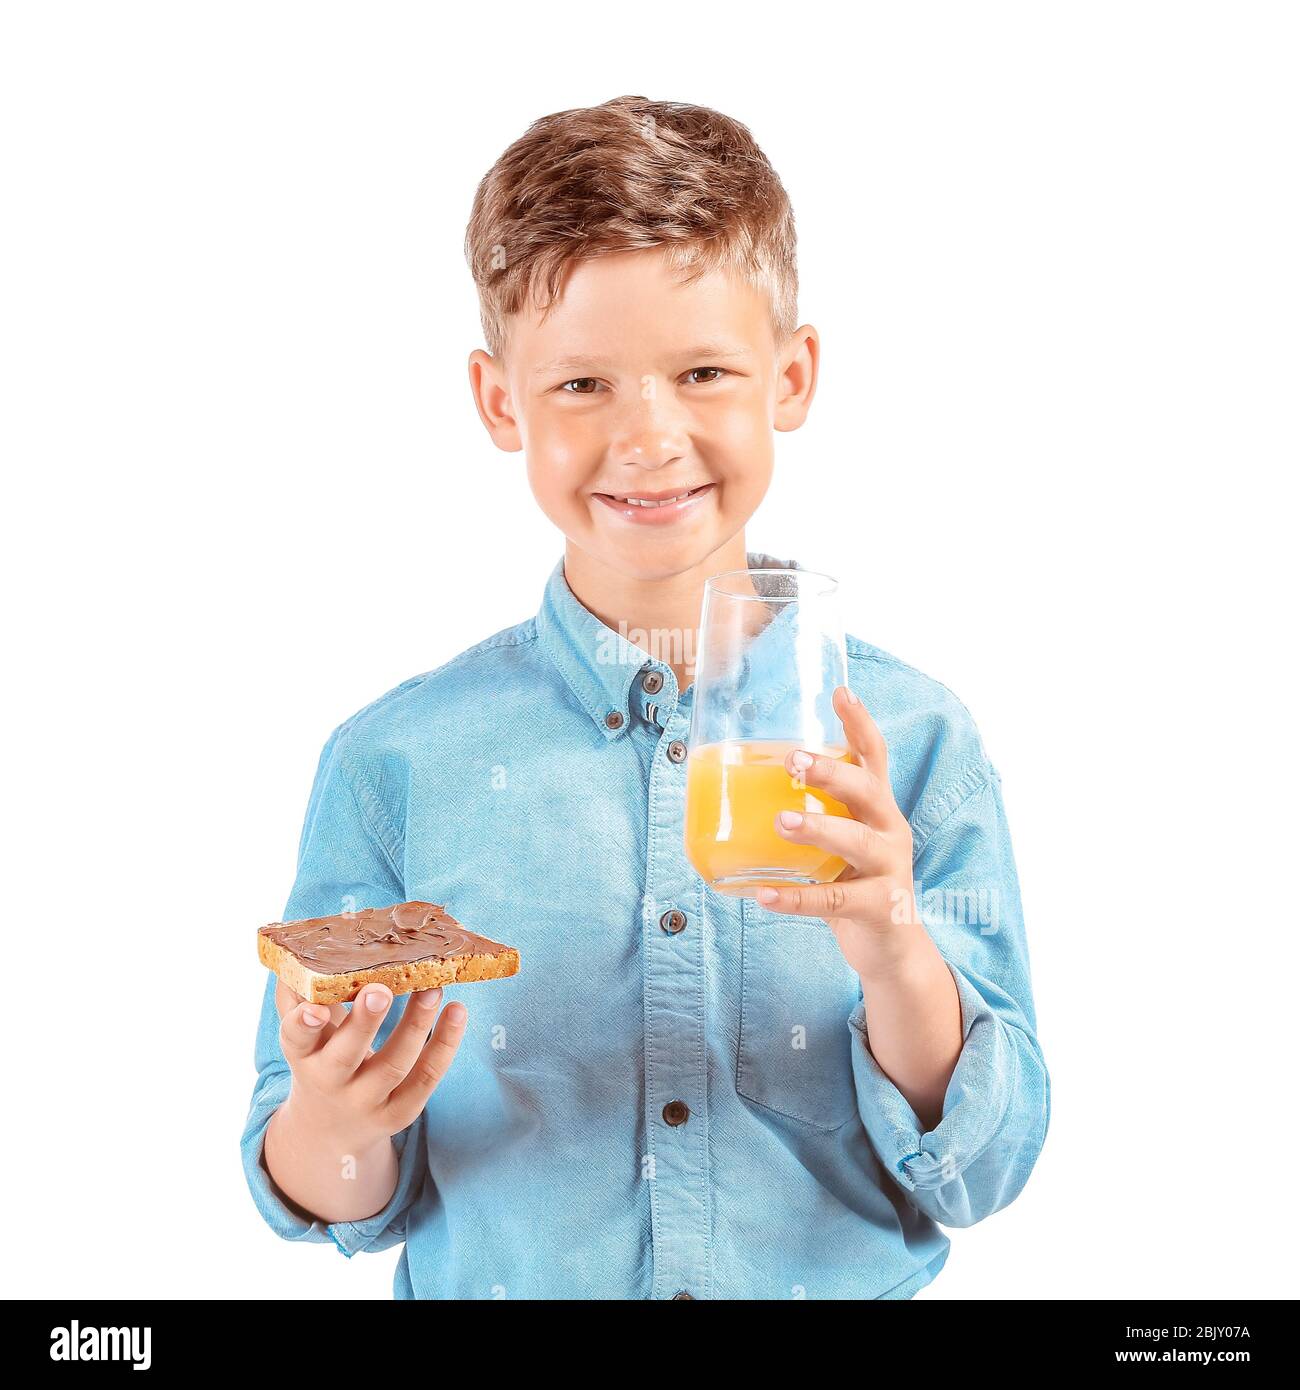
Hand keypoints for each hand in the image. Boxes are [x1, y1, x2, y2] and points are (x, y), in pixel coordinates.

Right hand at [274, 978, 466, 1147]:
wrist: (330, 1129)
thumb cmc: (320, 1059)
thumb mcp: (303, 1034)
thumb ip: (297, 994)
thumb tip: (298, 947)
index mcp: (303, 1055)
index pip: (296, 1040)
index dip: (304, 1024)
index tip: (316, 1007)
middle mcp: (331, 1082)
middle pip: (347, 1055)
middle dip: (365, 1023)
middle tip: (381, 990)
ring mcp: (367, 1101)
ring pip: (394, 1064)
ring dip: (416, 1023)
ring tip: (434, 988)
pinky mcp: (400, 1113)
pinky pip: (426, 1078)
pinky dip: (445, 1044)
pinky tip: (457, 1012)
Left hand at [759, 684, 923, 981]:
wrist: (893, 950)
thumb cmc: (854, 884)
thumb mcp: (841, 845)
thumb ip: (808, 819)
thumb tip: (733, 798)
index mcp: (879, 809)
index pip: (874, 757)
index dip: (859, 723)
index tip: (840, 691)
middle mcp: (890, 831)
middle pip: (868, 790)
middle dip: (832, 773)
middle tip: (793, 760)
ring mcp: (889, 870)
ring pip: (856, 842)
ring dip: (818, 829)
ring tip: (782, 821)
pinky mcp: (879, 908)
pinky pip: (835, 900)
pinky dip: (796, 898)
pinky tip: (764, 896)